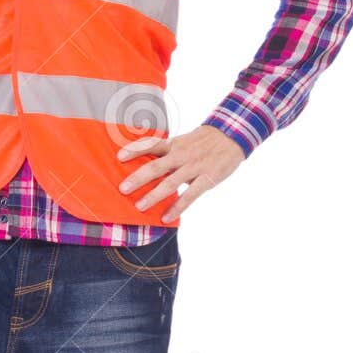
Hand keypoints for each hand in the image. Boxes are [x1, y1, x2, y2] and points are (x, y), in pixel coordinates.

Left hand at [117, 124, 245, 221]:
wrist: (232, 136)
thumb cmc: (204, 142)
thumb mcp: (184, 141)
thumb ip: (168, 153)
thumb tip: (148, 165)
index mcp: (174, 144)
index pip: (151, 145)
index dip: (135, 150)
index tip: (119, 157)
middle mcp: (181, 155)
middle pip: (156, 166)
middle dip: (138, 178)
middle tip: (123, 188)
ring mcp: (194, 167)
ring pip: (170, 183)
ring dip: (153, 195)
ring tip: (140, 206)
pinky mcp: (207, 178)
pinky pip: (190, 195)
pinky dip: (177, 207)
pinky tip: (167, 217)